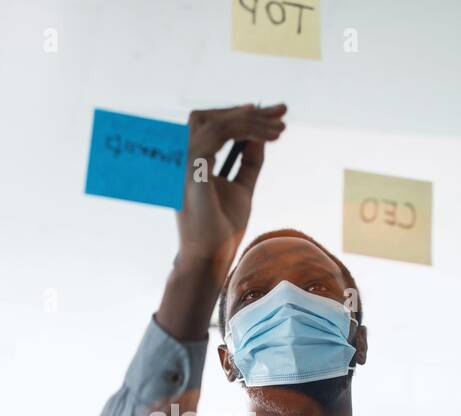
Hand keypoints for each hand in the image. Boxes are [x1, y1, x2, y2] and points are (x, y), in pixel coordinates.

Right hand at [176, 103, 286, 268]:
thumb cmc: (222, 229)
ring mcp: (181, 163)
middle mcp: (179, 159)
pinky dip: (243, 131)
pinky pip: (217, 135)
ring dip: (250, 121)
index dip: (240, 115)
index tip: (273, 114)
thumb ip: (249, 161)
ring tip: (279, 129)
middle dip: (247, 112)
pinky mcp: (190, 169)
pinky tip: (266, 137)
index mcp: (188, 163)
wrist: (213, 257)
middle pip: (207, 116)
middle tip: (281, 113)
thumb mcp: (242, 188)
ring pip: (214, 122)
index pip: (209, 125)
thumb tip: (259, 135)